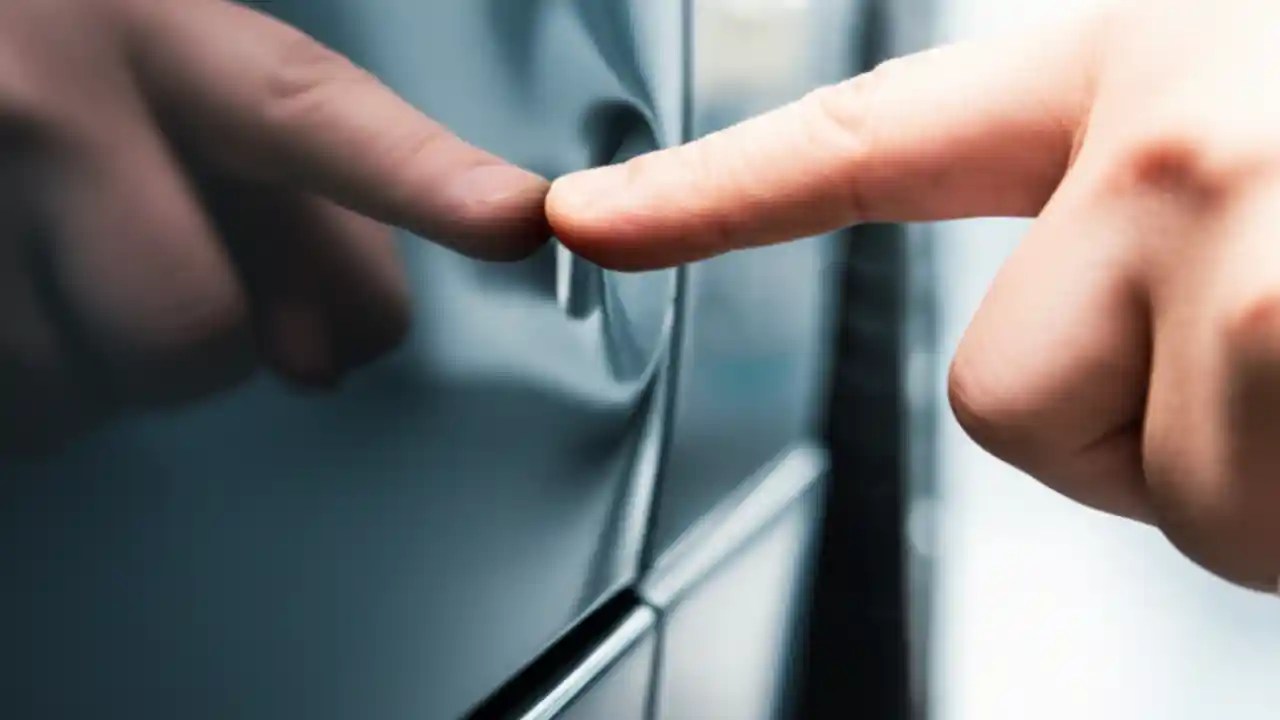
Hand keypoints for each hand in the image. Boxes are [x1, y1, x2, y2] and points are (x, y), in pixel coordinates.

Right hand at [0, 0, 548, 452]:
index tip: (516, 217)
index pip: (312, 119)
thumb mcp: (176, 90)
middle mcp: (45, 95)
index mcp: (152, 30)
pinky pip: (14, 415)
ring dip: (100, 373)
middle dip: (200, 349)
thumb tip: (333, 360)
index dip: (423, 180)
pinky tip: (24, 312)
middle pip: (195, 328)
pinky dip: (33, 391)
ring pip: (89, 389)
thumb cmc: (61, 71)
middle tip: (156, 284)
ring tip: (63, 281)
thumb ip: (289, 208)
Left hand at [549, 0, 1279, 590]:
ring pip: (1146, 490)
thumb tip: (1074, 337)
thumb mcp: (1244, 116)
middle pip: (1000, 401)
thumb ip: (1116, 210)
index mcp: (1120, 78)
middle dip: (1123, 431)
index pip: (861, 147)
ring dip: (1244, 472)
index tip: (585, 220)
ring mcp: (1222, 241)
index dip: (707, 196)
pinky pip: (1236, 531)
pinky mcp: (1277, 330)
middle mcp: (1155, 144)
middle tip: (1259, 351)